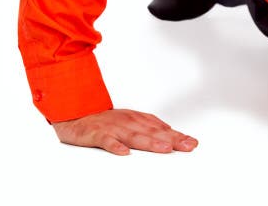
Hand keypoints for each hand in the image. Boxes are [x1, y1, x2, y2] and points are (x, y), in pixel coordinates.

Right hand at [52, 109, 197, 155]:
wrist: (75, 114)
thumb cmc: (105, 121)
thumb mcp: (130, 121)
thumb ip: (150, 128)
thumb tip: (171, 133)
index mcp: (137, 120)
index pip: (161, 129)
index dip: (177, 136)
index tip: (192, 143)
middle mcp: (128, 122)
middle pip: (153, 132)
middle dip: (171, 139)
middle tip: (187, 146)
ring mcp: (113, 128)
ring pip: (133, 136)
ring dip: (150, 142)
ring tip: (165, 149)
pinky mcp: (96, 133)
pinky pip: (106, 141)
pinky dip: (115, 146)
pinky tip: (124, 153)